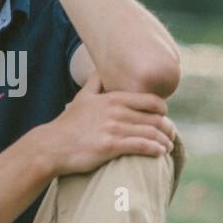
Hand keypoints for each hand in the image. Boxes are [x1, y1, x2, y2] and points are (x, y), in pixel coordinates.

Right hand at [43, 72, 176, 176]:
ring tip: (167, 147)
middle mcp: (116, 111)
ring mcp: (113, 128)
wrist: (51, 146)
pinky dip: (155, 149)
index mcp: (113, 98)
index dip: (162, 110)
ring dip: (164, 141)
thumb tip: (101, 69)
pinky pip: (141, 146)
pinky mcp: (110, 146)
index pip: (150, 100)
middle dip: (167, 128)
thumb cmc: (68, 124)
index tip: (164, 117)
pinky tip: (160, 153)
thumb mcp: (82, 97)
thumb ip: (95, 82)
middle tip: (171, 135)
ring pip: (151, 133)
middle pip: (154, 118)